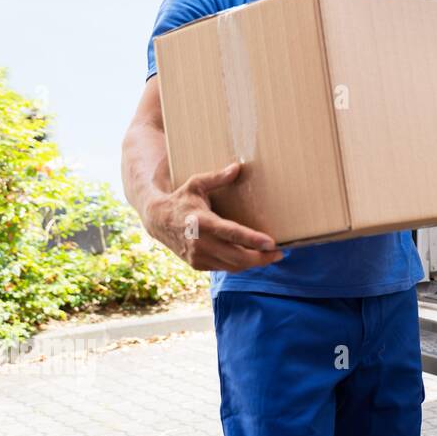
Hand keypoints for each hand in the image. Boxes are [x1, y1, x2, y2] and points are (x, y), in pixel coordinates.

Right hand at [143, 162, 284, 272]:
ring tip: (271, 256)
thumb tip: (237, 167)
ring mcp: (198, 256)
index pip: (232, 233)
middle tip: (279, 253)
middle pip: (236, 256)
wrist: (157, 221)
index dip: (253, 240)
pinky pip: (224, 268)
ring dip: (253, 263)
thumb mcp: (196, 183)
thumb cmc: (181, 199)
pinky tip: (253, 258)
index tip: (271, 243)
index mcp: (201, 222)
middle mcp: (199, 243)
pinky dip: (240, 264)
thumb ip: (217, 177)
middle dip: (260, 258)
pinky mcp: (197, 265)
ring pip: (232, 266)